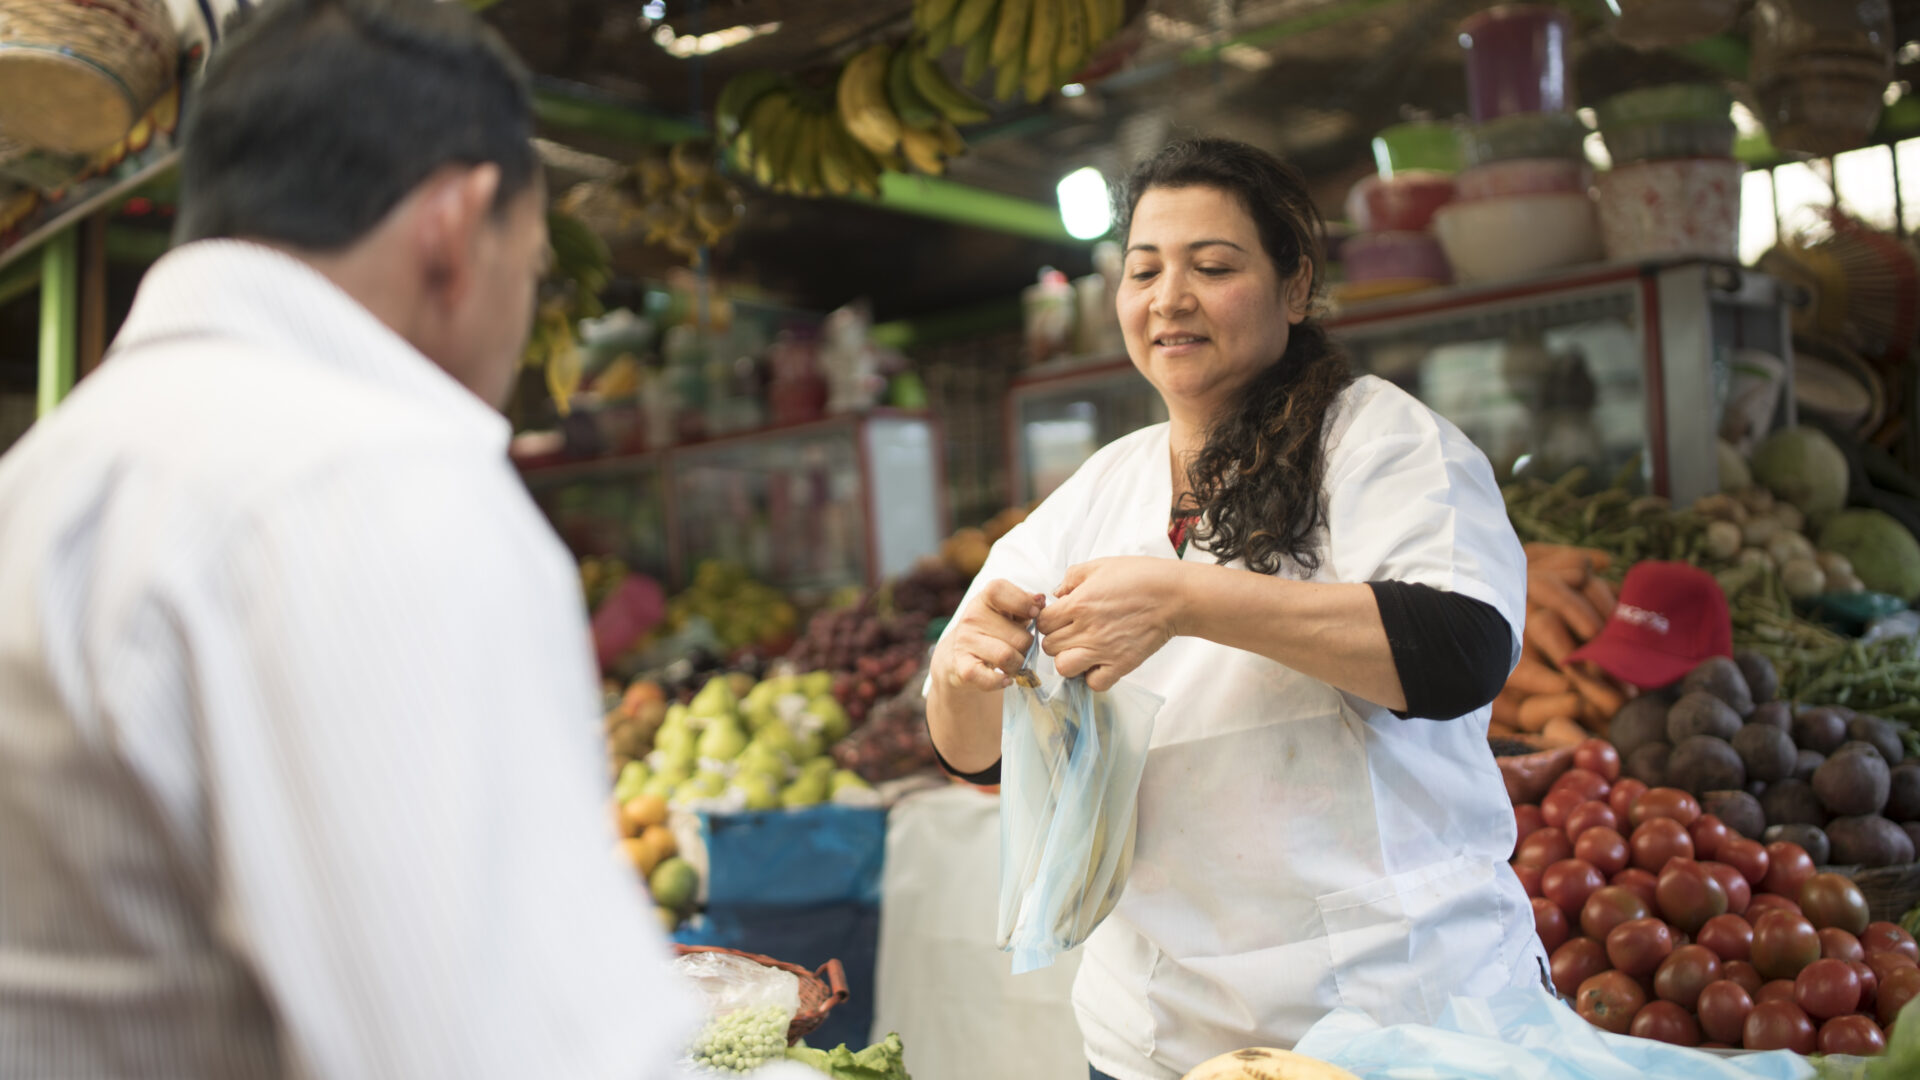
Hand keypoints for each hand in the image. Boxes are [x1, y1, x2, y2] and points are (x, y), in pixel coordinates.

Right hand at [932, 579, 1045, 692]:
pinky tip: (1005, 679)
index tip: (1035, 613)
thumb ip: (1025, 604)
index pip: (999, 590)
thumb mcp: (1007, 612)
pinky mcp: (963, 667)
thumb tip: (1040, 600)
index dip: (1022, 601)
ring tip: (1016, 664)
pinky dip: (1001, 682)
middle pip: (1019, 636)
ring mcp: (965, 642)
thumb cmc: (993, 630)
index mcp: (984, 599)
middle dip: (1027, 647)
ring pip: (1007, 657)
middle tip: (1022, 649)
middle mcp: (971, 617)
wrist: (959, 656)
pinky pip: (989, 679)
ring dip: (1018, 665)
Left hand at [1034, 557, 1183, 690]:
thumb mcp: (1101, 565)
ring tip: (1082, 650)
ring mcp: (1104, 650)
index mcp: (1079, 603)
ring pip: (1064, 667)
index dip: (1047, 620)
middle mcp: (1087, 629)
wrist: (1175, 596)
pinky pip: (1094, 683)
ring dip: (1069, 660)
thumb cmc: (1141, 577)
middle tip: (1071, 632)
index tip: (1059, 617)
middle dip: (1056, 639)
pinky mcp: (1122, 665)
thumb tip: (1056, 593)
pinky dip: (1093, 676)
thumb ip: (1072, 577)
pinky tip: (1100, 662)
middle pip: (1049, 646)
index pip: (1042, 622)